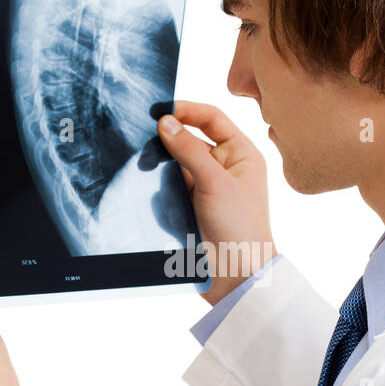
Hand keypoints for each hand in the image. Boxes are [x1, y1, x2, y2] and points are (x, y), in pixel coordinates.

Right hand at [157, 100, 276, 305]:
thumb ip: (189, 150)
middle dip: (168, 140)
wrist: (235, 276)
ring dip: (160, 167)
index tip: (160, 109)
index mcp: (240, 154)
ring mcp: (204, 187)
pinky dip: (158, 189)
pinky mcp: (188, 206)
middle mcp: (222, 166)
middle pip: (188, 139)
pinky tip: (154, 195)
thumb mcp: (215, 182)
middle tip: (144, 138)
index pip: (211, 117)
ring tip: (145, 169)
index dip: (187, 109)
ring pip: (173, 164)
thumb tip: (165, 121)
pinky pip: (166, 188)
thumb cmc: (239, 228)